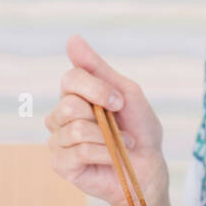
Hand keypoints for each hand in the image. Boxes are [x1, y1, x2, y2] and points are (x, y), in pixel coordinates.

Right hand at [44, 35, 172, 205]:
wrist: (147, 167)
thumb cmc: (138, 130)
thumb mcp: (125, 92)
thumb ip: (97, 68)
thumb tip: (72, 38)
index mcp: (74, 95)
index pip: (70, 78)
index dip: (97, 89)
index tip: (120, 102)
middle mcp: (60, 116)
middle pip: (69, 104)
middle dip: (103, 116)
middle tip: (120, 127)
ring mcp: (58, 141)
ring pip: (76, 129)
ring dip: (107, 138)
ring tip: (119, 144)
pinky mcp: (61, 164)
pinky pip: (79, 151)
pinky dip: (104, 153)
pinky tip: (112, 158)